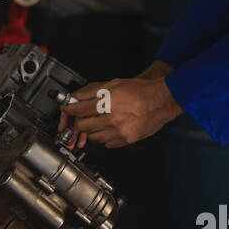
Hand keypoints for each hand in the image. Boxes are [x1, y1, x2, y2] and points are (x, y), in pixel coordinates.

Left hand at [58, 75, 182, 148]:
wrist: (162, 101)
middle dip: (79, 120)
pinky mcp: (126, 140)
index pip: (79, 110)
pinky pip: (106, 144)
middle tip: (82, 116)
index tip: (67, 108)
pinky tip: (108, 129)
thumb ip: (93, 91)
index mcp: (108, 103)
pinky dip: (104, 138)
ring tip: (97, 122)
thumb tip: (78, 96)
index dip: (69, 109)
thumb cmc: (141, 91)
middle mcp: (112, 119)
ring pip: (93, 137)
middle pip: (83, 126)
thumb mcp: (114, 84)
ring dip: (91, 131)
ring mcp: (119, 132)